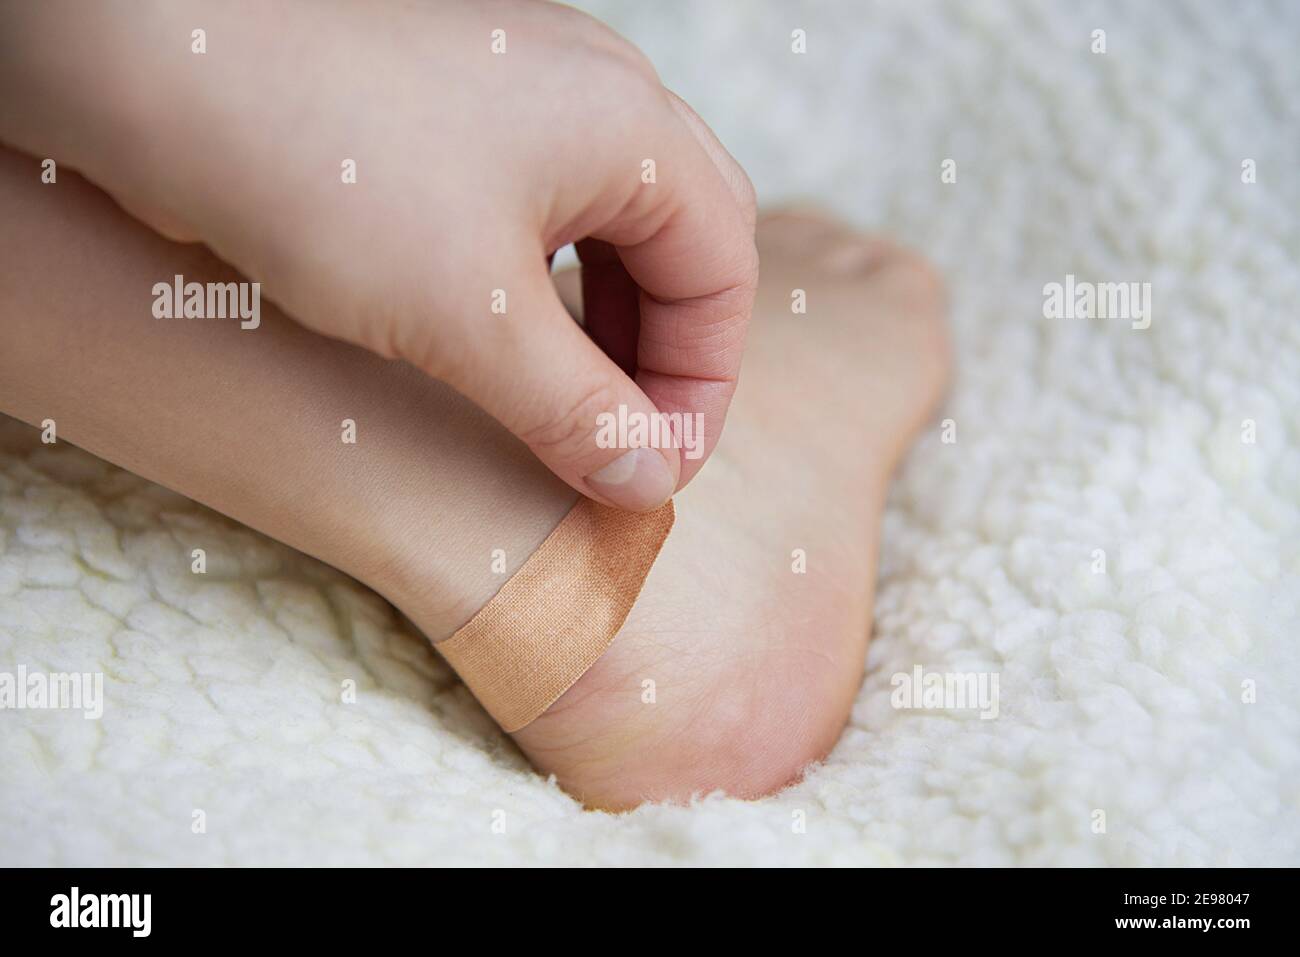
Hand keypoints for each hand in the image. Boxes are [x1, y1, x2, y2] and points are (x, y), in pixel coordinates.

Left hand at [0, 0, 757, 510]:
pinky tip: (509, 342)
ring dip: (605, 328)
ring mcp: (519, 97)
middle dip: (664, 355)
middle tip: (626, 444)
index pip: (722, 270)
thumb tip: (647, 482)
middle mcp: (590, 95)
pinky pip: (539, 212)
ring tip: (571, 411)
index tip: (658, 470)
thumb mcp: (472, 317)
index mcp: (630, 124)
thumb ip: (575, 410)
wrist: (148, 56)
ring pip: (609, 228)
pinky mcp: (452, 116)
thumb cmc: (322, 164)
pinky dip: (545, 289)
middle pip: (681, 242)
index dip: (703, 385)